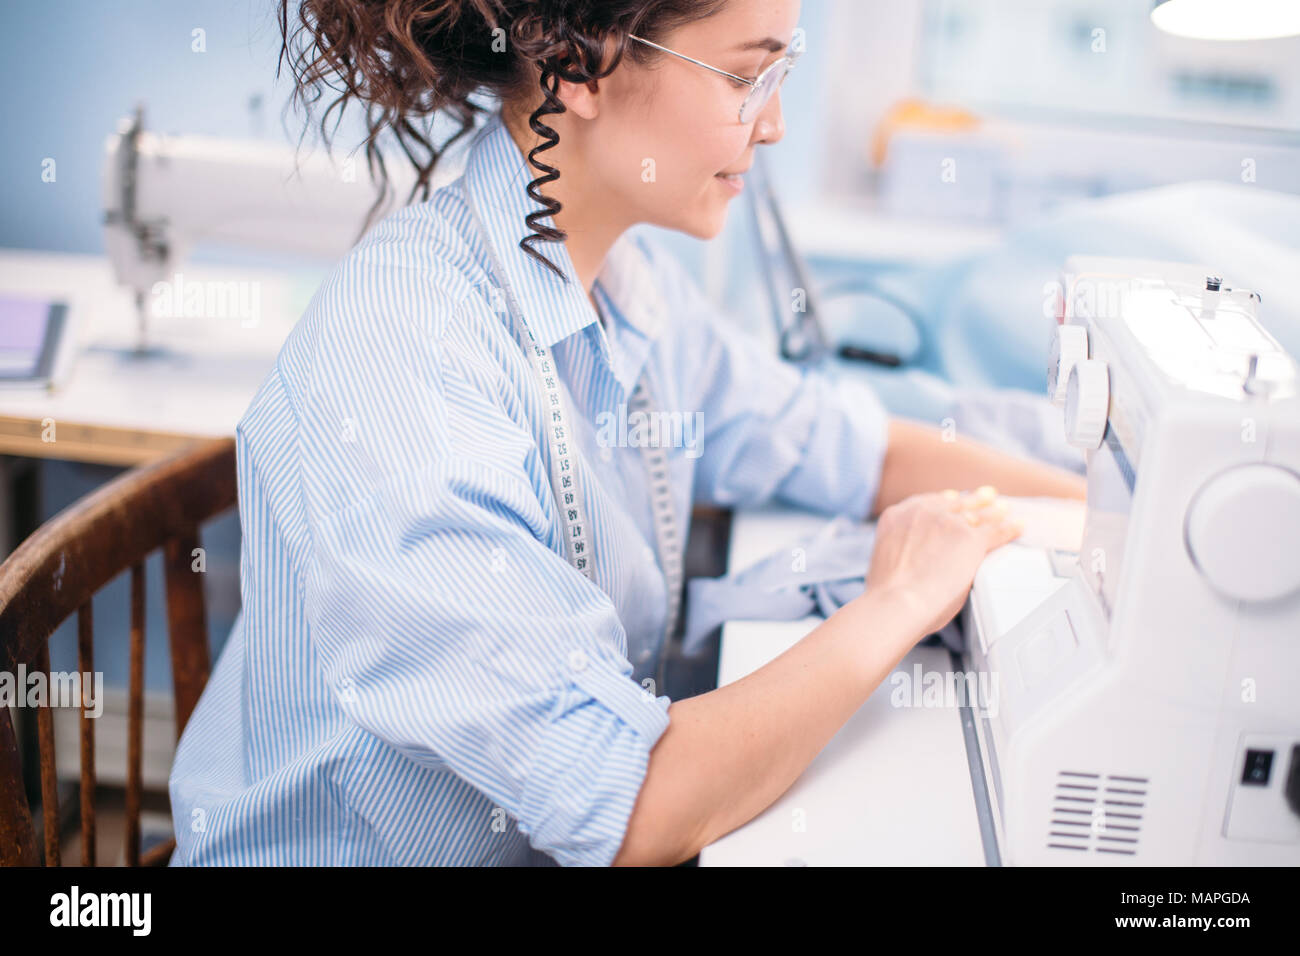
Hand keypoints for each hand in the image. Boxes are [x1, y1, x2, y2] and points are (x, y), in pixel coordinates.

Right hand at [865, 486, 1022, 638]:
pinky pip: (996, 531)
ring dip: (993, 511)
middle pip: (956, 503)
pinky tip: (1018, 527)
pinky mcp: (971, 539)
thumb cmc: (886, 592)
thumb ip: (902, 549)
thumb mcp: (885, 556)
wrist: (897, 600)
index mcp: (898, 515)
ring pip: (978, 514)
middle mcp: (923, 512)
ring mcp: (948, 523)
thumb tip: (912, 562)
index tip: (954, 499)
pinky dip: (1010, 529)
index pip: (928, 502)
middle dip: (972, 500)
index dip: (945, 501)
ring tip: (1004, 509)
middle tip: (986, 495)